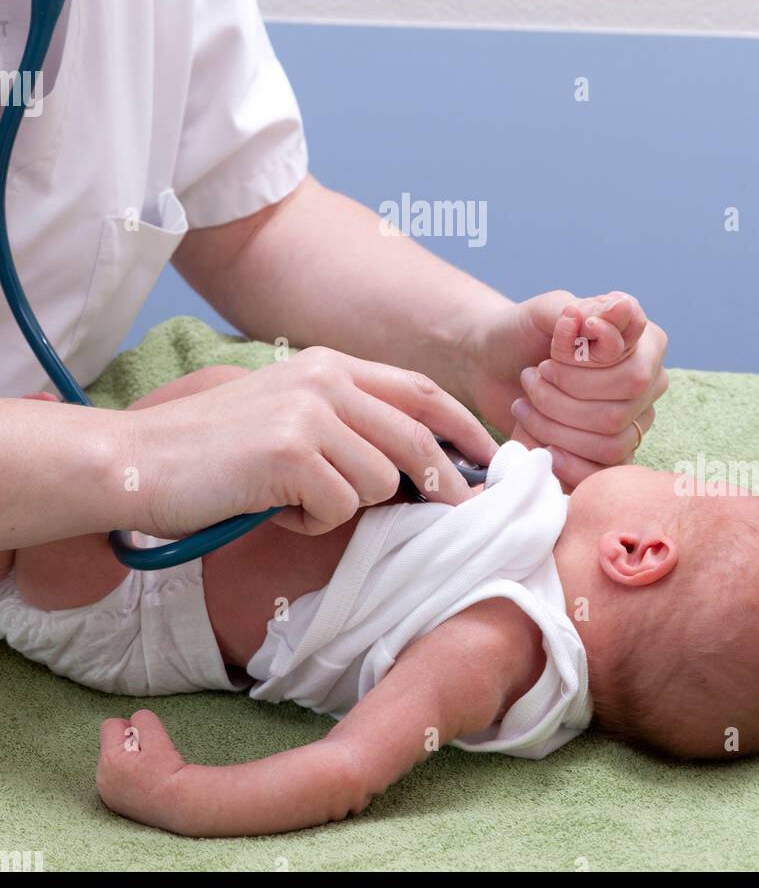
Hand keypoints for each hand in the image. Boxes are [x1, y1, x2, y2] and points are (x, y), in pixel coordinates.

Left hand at [97, 709, 185, 833]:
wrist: (179, 804)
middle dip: (129, 744)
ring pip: (115, 762)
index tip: (146, 739)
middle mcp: (102, 778)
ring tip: (149, 771)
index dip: (130, 726)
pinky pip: (117, 780)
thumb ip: (143, 720)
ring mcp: (107, 794)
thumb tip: (136, 719)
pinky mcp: (115, 805)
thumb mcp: (157, 736)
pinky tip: (145, 783)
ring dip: (129, 760)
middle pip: (111, 745)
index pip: (110, 725)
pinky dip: (128, 777)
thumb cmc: (168, 770)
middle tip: (150, 757)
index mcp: (108, 759)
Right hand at [122, 346, 498, 538]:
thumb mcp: (288, 415)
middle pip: (414, 438)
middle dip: (440, 485)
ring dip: (344, 507)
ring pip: (377, 482)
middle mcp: (324, 379)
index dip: (463, 426)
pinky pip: (337, 508)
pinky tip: (272, 506)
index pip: (419, 390)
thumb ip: (347, 423)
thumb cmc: (213, 450)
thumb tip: (418, 467)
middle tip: (451, 517)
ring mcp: (307, 412)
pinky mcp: (289, 452)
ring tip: (294, 498)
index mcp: (328, 364)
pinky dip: (309, 523)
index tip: (491, 459)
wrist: (139, 460)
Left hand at [464, 290, 668, 489]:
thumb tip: (622, 308)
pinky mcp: (608, 454)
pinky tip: (540, 442)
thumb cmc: (522, 331)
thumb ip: (585, 309)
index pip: (633, 372)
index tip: (550, 354)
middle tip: (532, 377)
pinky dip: (564, 460)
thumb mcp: (546, 311)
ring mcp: (632, 421)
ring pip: (609, 443)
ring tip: (526, 403)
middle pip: (619, 411)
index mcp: (644, 342)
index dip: (585, 372)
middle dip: (562, 398)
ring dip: (555, 425)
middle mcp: (647, 383)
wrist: (489, 363)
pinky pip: (601, 472)